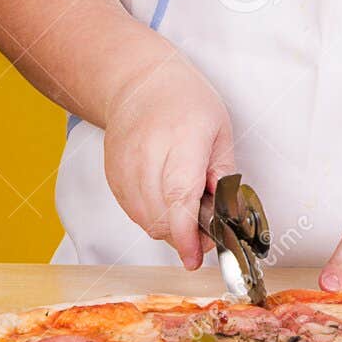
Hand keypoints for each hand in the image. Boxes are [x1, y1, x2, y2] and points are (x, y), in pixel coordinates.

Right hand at [103, 51, 234, 269]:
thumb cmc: (186, 101)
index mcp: (182, 139)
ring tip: (186, 209)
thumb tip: (229, 214)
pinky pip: (132, 213)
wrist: (139, 83)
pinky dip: (151, 217)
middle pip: (161, 216)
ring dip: (168, 228)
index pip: (179, 196)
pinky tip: (165, 201)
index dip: (187, 234)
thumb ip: (224, 175)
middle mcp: (148, 154)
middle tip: (204, 231)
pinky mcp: (112, 176)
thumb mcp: (220, 130)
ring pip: (144, 220)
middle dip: (184, 235)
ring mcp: (125, 167)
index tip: (195, 257)